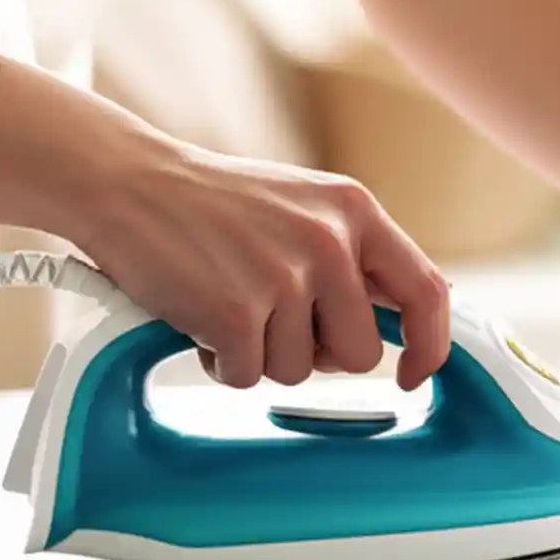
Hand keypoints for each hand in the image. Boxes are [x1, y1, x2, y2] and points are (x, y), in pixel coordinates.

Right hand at [72, 134, 449, 390]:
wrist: (128, 182)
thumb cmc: (216, 204)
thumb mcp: (307, 208)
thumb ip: (357, 258)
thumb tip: (408, 319)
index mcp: (356, 213)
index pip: (427, 291)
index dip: (431, 345)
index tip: (414, 375)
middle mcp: (330, 242)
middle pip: (360, 354)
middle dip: (319, 353)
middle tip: (274, 317)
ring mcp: (285, 277)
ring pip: (299, 370)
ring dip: (262, 353)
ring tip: (229, 300)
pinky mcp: (236, 312)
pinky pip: (246, 377)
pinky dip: (220, 361)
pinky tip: (201, 314)